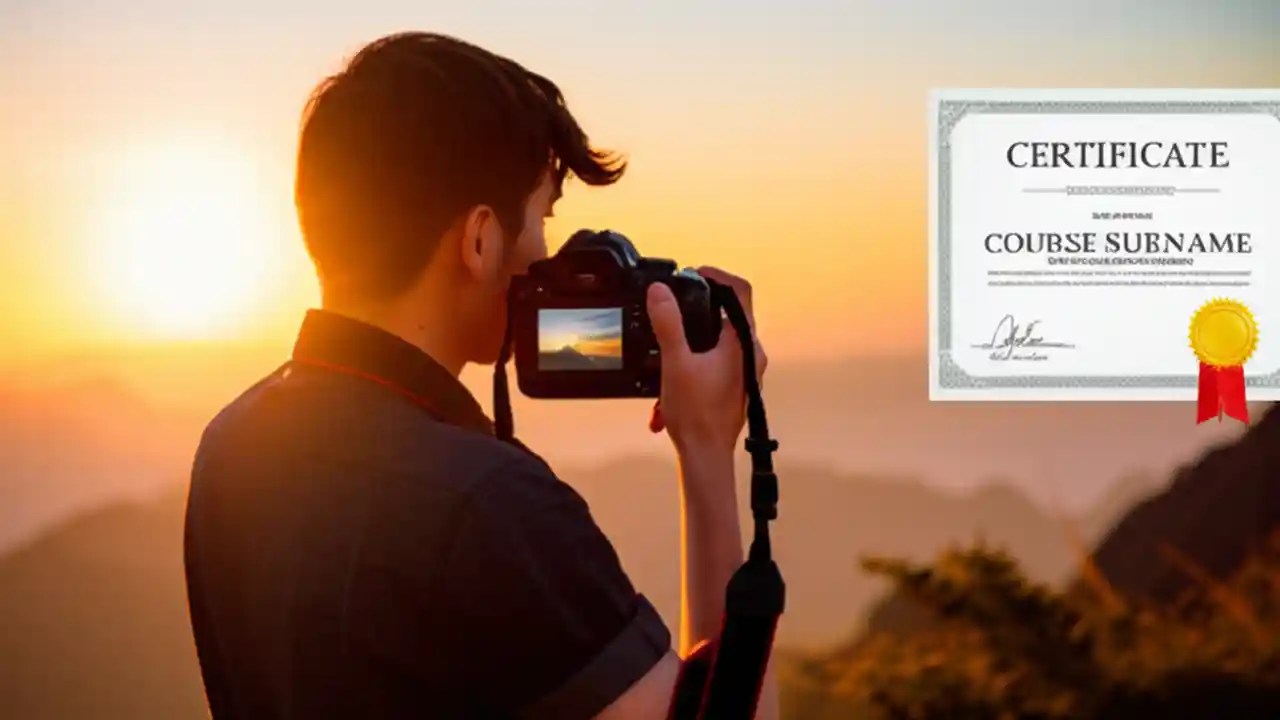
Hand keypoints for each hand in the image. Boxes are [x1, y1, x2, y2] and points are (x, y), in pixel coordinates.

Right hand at [645, 267, 766, 453]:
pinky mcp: (735, 385)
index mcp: (742, 343)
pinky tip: (672, 379)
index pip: (739, 291)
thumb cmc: (696, 415)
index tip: (695, 273)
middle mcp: (750, 355)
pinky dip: (695, 360)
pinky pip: (717, 361)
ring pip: (720, 339)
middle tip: (675, 304)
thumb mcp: (675, 362)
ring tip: (667, 349)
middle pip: (729, 313)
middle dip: (698, 308)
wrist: (706, 456)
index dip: (717, 275)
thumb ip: (668, 324)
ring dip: (692, 340)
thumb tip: (660, 291)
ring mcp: (745, 371)